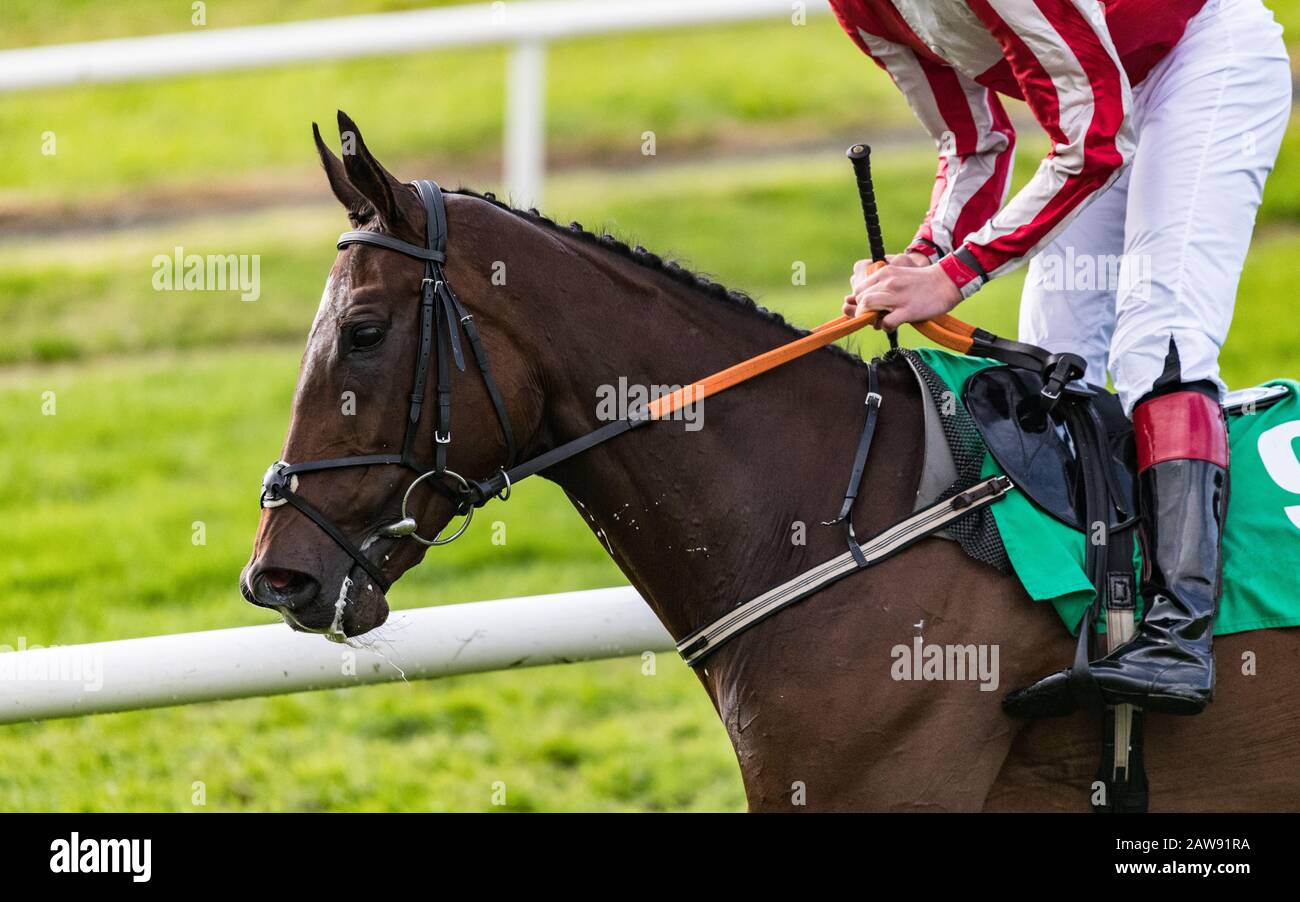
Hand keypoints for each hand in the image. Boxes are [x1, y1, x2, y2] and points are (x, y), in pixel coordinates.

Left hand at [842, 256, 961, 329]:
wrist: (946, 282)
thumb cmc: (920, 282)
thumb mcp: (897, 276)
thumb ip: (879, 285)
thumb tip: (859, 301)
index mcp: (883, 273)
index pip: (858, 290)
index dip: (860, 302)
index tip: (869, 308)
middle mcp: (887, 282)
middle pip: (860, 299)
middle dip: (863, 312)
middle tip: (875, 317)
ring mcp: (897, 296)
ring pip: (867, 307)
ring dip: (870, 319)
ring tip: (880, 321)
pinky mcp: (907, 310)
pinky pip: (886, 322)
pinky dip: (886, 327)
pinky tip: (893, 325)